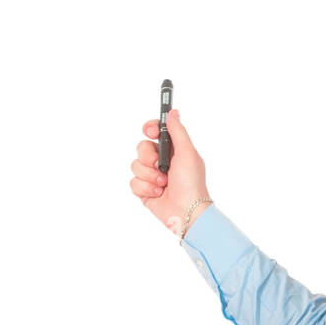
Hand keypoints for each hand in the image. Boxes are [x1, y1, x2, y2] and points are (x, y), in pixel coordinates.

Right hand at [129, 108, 210, 235]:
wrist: (186, 212)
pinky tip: (158, 193)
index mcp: (173, 149)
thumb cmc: (191, 184)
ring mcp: (152, 176)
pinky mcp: (144, 190)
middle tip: (162, 167)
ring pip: (135, 165)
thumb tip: (173, 112)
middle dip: (149, 158)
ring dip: (149, 176)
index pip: (154, 131)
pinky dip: (145, 188)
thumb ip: (178, 131)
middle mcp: (161, 161)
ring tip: (164, 184)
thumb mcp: (187, 153)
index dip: (149, 128)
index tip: (150, 131)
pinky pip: (133, 182)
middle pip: (141, 147)